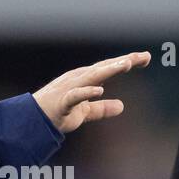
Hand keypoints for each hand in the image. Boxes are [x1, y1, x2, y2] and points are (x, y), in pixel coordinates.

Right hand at [33, 51, 149, 133]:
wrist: (32, 122)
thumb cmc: (57, 114)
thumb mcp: (84, 112)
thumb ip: (102, 108)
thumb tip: (121, 106)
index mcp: (84, 80)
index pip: (108, 68)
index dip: (126, 62)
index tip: (146, 58)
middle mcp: (78, 79)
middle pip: (104, 68)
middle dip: (123, 62)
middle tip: (144, 57)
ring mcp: (69, 88)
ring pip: (92, 76)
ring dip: (109, 69)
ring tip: (126, 64)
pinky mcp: (62, 102)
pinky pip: (75, 96)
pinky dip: (86, 92)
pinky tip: (100, 89)